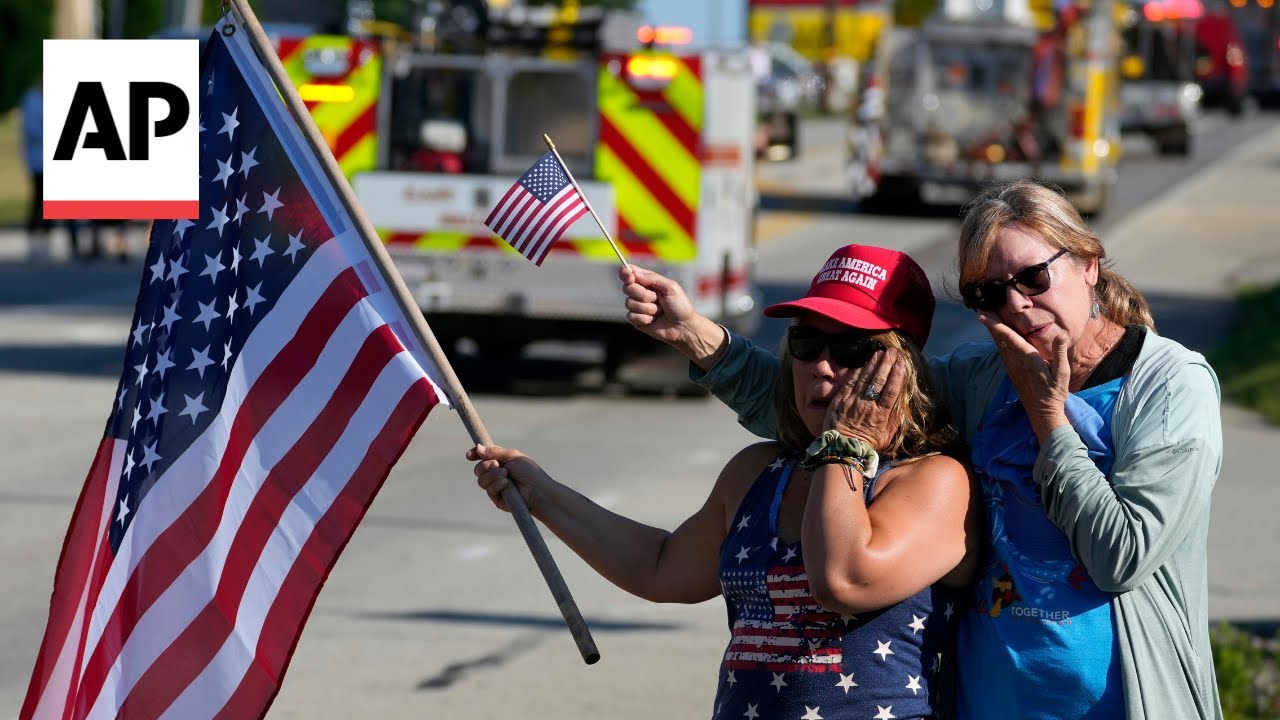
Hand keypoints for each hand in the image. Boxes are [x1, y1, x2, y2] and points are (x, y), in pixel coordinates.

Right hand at [467, 444, 547, 513]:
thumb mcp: (513, 456)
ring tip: (506, 475)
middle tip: (497, 465)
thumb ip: (495, 452)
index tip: (470, 455)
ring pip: (481, 480)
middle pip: (478, 469)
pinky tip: (506, 484)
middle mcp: (496, 474)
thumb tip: (478, 448)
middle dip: (485, 465)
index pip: (482, 457)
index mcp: (500, 462)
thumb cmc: (530, 472)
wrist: (538, 490)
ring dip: (492, 475)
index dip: (475, 455)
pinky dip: (496, 485)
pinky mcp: (497, 498)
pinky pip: (488, 490)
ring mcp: (496, 487)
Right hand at [620, 265, 697, 343]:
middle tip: (658, 299)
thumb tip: (634, 272)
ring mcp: (637, 306)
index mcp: (648, 281)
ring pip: (629, 303)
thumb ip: (653, 278)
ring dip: (648, 308)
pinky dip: (645, 318)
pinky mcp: (636, 319)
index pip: (628, 272)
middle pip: (627, 288)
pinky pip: (631, 316)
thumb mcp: (671, 287)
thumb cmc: (680, 305)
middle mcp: (640, 292)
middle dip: (644, 295)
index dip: (625, 273)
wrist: (682, 327)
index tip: (630, 278)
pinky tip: (654, 320)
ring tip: (660, 311)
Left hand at [824, 347, 903, 451]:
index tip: (902, 363)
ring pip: (865, 379)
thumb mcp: (887, 437)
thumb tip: (903, 407)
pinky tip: (862, 364)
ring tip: (879, 353)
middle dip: (886, 364)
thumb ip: (895, 421)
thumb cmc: (867, 445)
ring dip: (873, 364)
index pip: (891, 390)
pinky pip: (849, 383)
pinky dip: (856, 372)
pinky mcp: (840, 400)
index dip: (897, 375)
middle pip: (879, 381)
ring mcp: (852, 401)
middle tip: (892, 352)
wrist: (842, 450)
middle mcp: (867, 405)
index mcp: (881, 414)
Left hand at [979, 313, 1069, 440]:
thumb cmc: (1055, 392)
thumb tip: (1062, 335)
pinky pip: (1003, 353)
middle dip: (991, 325)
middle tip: (982, 309)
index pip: (1010, 338)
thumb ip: (1060, 353)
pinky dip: (999, 341)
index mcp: (1028, 359)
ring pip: (1000, 346)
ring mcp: (1012, 368)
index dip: (996, 326)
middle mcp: (1016, 362)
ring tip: (987, 318)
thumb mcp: (1062, 373)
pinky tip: (998, 337)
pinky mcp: (1012, 372)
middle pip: (1000, 340)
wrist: (1043, 412)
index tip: (983, 317)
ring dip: (994, 332)